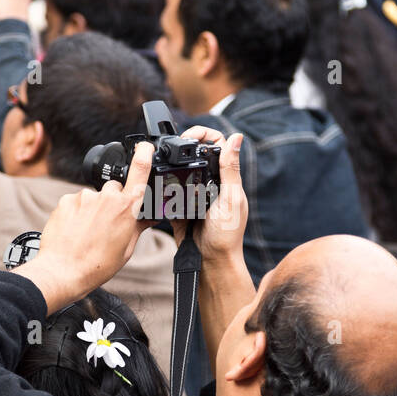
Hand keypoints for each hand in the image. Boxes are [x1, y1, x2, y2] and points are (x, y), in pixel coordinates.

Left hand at [13, 141, 154, 311]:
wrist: (63, 271)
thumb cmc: (96, 264)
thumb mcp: (126, 248)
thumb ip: (138, 226)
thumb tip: (148, 217)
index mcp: (126, 208)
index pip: (139, 171)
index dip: (144, 154)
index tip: (145, 146)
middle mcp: (106, 197)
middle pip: (114, 189)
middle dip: (112, 201)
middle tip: (106, 224)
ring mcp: (84, 197)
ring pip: (93, 197)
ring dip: (92, 209)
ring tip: (87, 231)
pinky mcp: (66, 200)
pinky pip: (75, 201)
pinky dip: (76, 212)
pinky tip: (74, 229)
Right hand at [167, 128, 246, 260]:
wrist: (209, 261)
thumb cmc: (227, 234)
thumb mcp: (231, 198)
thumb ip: (230, 169)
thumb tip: (237, 137)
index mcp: (225, 178)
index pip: (216, 144)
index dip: (203, 134)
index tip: (189, 137)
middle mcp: (209, 183)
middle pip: (195, 154)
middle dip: (182, 147)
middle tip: (172, 148)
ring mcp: (193, 194)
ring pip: (178, 170)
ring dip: (171, 165)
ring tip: (163, 163)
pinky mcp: (178, 206)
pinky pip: (167, 191)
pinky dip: (162, 186)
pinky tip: (159, 183)